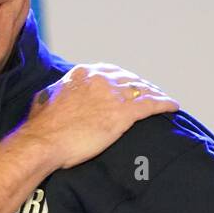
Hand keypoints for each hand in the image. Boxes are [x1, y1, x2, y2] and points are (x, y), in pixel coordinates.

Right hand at [23, 64, 177, 169]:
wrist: (43, 141)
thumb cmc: (40, 126)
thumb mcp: (45, 99)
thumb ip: (57, 92)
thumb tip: (56, 92)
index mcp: (82, 74)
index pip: (109, 71)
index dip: (121, 78)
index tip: (126, 85)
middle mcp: (100, 79)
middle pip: (129, 79)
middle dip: (141, 85)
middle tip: (150, 92)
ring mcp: (113, 95)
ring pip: (142, 90)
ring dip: (155, 94)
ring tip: (164, 100)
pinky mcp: (123, 114)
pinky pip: (150, 105)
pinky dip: (164, 104)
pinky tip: (173, 107)